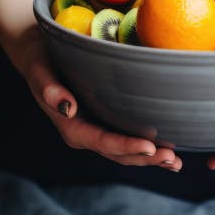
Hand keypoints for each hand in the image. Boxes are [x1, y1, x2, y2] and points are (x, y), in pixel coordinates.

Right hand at [13, 28, 182, 171]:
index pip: (103, 141)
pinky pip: (128, 140)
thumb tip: (67, 108)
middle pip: (118, 153)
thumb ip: (49, 89)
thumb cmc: (41, 58)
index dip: (126, 146)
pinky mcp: (106, 122)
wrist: (39, 52)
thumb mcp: (40, 69)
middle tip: (173, 159)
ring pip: (125, 152)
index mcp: (72, 126)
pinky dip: (148, 149)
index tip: (150, 147)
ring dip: (150, 159)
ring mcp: (97, 130)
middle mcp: (85, 133)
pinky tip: (169, 152)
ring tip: (175, 163)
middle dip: (145, 158)